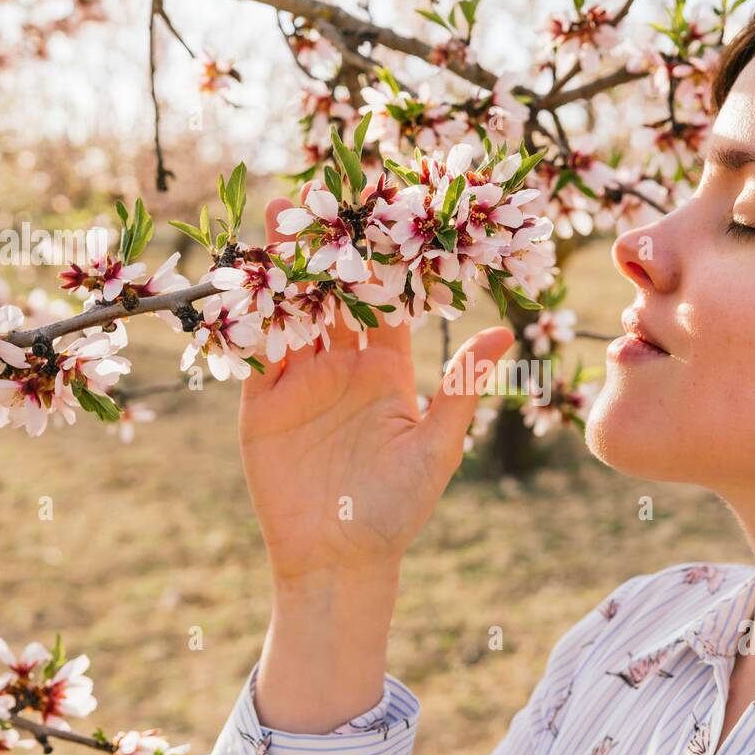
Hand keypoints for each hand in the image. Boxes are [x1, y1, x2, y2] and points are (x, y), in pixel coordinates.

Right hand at [240, 196, 514, 583]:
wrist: (341, 560)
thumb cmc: (399, 509)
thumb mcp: (437, 444)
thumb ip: (461, 383)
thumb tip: (507, 328)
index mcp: (386, 370)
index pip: (384, 302)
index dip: (384, 259)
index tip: (384, 211)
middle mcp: (342, 367)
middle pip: (332, 296)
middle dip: (325, 248)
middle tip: (320, 193)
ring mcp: (299, 383)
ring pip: (291, 314)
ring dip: (284, 270)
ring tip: (276, 218)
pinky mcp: (261, 406)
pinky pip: (256, 355)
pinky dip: (251, 320)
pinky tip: (247, 280)